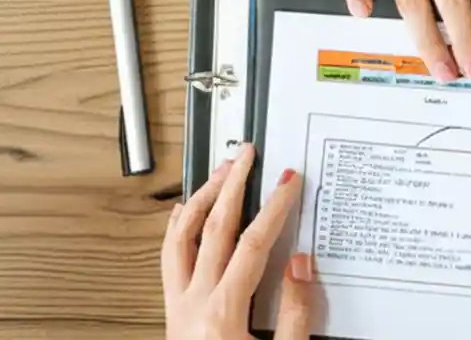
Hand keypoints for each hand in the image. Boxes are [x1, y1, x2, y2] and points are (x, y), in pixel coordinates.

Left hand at [162, 145, 313, 339]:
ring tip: (218, 174)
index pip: (252, 245)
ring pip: (180, 240)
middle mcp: (192, 305)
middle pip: (212, 229)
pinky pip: (169, 261)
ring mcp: (178, 309)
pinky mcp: (173, 316)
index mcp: (222, 314)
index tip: (289, 181)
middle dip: (232, 186)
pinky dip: (178, 231)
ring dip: (200, 201)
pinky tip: (185, 214)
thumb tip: (301, 266)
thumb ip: (297, 314)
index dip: (274, 208)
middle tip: (245, 154)